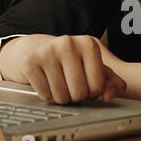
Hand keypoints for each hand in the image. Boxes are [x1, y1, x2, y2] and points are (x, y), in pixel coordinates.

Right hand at [0, 34, 125, 103]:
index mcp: (88, 44)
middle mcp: (68, 43)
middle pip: (79, 93)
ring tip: (60, 84)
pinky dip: (47, 95)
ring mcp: (47, 51)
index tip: (86, 83)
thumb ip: (111, 82)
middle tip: (71, 86)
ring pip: (61, 97)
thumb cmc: (71, 61)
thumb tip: (109, 96)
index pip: (97, 86)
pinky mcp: (30, 62)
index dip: (92, 92)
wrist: (38, 48)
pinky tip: (47, 83)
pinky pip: (45, 95)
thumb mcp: (94, 68)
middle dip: (76, 96)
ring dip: (62, 97)